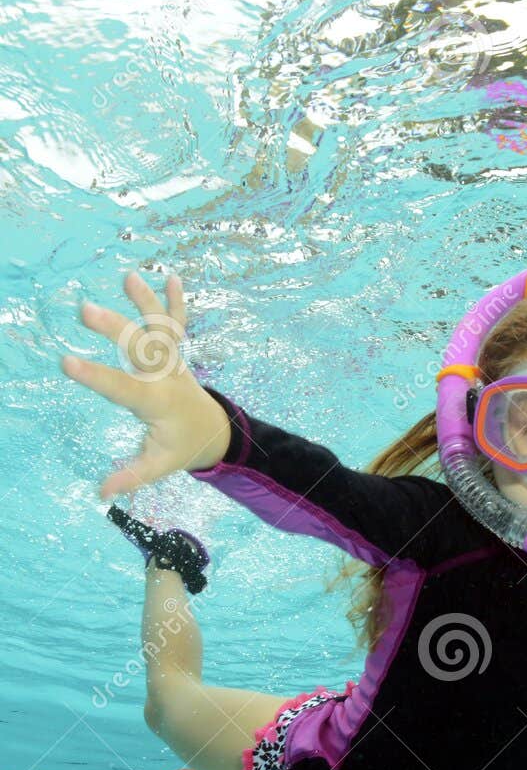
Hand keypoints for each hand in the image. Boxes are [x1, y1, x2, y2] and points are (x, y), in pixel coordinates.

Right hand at [60, 271, 231, 500]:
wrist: (216, 432)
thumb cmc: (182, 447)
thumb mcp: (158, 465)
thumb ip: (131, 476)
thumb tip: (100, 494)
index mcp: (156, 402)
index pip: (122, 387)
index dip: (95, 376)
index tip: (66, 362)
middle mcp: (165, 376)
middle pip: (140, 349)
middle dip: (115, 329)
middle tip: (86, 309)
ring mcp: (174, 361)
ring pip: (160, 328)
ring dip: (146, 302)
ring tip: (129, 276)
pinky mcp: (178, 353)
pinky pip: (179, 324)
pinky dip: (177, 301)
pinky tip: (172, 276)